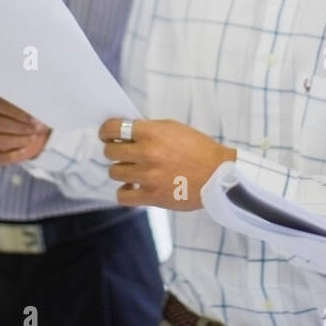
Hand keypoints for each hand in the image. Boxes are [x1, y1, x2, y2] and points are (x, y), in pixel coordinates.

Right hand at [0, 91, 49, 165]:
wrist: (40, 127)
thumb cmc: (36, 112)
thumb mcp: (36, 104)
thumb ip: (32, 103)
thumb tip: (36, 109)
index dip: (17, 113)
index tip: (34, 119)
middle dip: (20, 128)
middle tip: (36, 129)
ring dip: (17, 140)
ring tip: (32, 137)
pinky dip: (11, 156)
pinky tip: (25, 150)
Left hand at [97, 118, 235, 210]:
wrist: (219, 175)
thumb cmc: (198, 149)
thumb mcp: (174, 128)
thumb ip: (148, 129)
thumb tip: (123, 132)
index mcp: (152, 133)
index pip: (113, 128)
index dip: (105, 131)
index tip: (106, 134)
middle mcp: (147, 154)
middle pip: (110, 152)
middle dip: (113, 150)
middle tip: (120, 152)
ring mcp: (148, 177)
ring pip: (114, 173)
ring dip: (121, 170)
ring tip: (132, 170)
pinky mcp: (153, 197)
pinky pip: (122, 196)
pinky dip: (124, 191)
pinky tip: (132, 187)